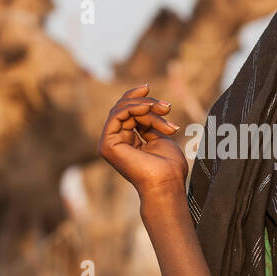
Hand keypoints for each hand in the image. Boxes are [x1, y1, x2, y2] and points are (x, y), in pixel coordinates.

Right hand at [98, 83, 187, 200]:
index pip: (127, 113)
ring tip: (163, 111)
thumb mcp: (159, 138)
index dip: (139, 99)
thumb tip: (145, 106)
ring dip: (145, 106)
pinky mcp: (107, 145)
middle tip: (166, 107)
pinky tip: (147, 108)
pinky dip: (133, 107)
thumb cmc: (169, 167)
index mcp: (127, 142)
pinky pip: (116, 116)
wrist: (167, 183)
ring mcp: (109, 144)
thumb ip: (148, 123)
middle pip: (124, 109)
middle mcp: (116, 142)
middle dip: (146, 103)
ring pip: (121, 110)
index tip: (154, 92)